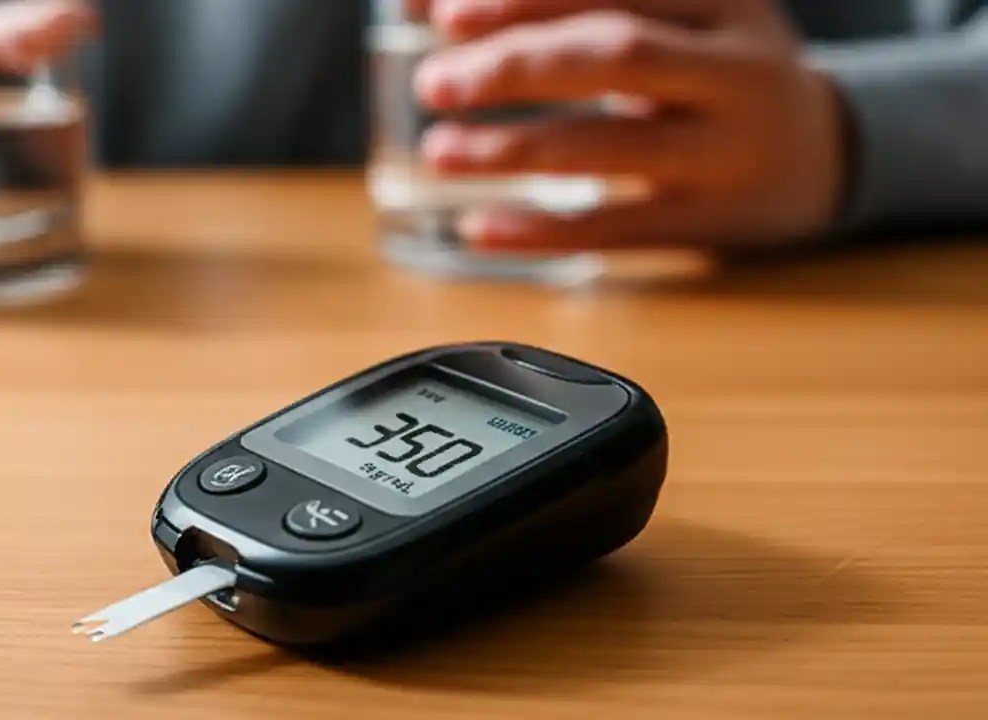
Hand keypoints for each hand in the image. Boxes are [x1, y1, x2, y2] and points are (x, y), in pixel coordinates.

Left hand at [415, 0, 847, 251]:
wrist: (825, 153)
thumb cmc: (718, 70)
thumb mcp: (678, 15)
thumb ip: (575, 6)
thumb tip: (433, 4)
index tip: (444, 12)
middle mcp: (733, 66)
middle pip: (618, 52)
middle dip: (516, 64)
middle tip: (435, 82)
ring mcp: (726, 150)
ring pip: (612, 145)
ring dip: (514, 148)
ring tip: (440, 149)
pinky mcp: (707, 221)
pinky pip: (614, 229)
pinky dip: (540, 230)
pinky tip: (479, 227)